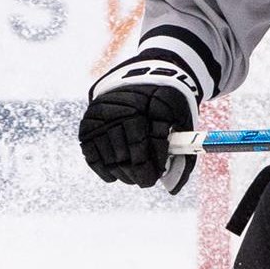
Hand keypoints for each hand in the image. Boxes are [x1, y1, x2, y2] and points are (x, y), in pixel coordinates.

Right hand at [79, 84, 195, 192]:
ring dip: (125, 174)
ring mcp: (101, 118)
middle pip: (127, 157)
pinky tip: (117, 173)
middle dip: (139, 174)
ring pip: (111, 161)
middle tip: (146, 179)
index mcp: (146, 105)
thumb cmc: (164, 106)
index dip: (153, 166)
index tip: (157, 175)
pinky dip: (106, 171)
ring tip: (134, 175)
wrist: (138, 79)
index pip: (145, 145)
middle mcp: (120, 109)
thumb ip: (182, 155)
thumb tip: (172, 189)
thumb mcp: (181, 121)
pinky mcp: (87, 127)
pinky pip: (93, 159)